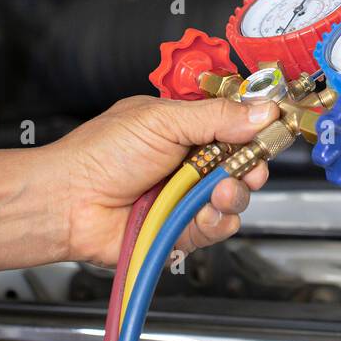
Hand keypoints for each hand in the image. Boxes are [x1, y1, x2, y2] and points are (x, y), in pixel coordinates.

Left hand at [43, 95, 279, 266]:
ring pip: (236, 198)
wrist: (68, 202)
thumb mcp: (163, 120)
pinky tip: (202, 213)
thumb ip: (217, 117)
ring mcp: (189, 195)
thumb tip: (262, 111)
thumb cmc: (100, 154)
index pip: (238, 124)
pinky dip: (215, 221)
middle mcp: (192, 161)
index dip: (257, 129)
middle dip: (252, 166)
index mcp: (187, 126)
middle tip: (247, 166)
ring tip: (217, 192)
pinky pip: (218, 227)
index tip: (272, 131)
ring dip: (234, 195)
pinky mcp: (184, 228)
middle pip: (245, 163)